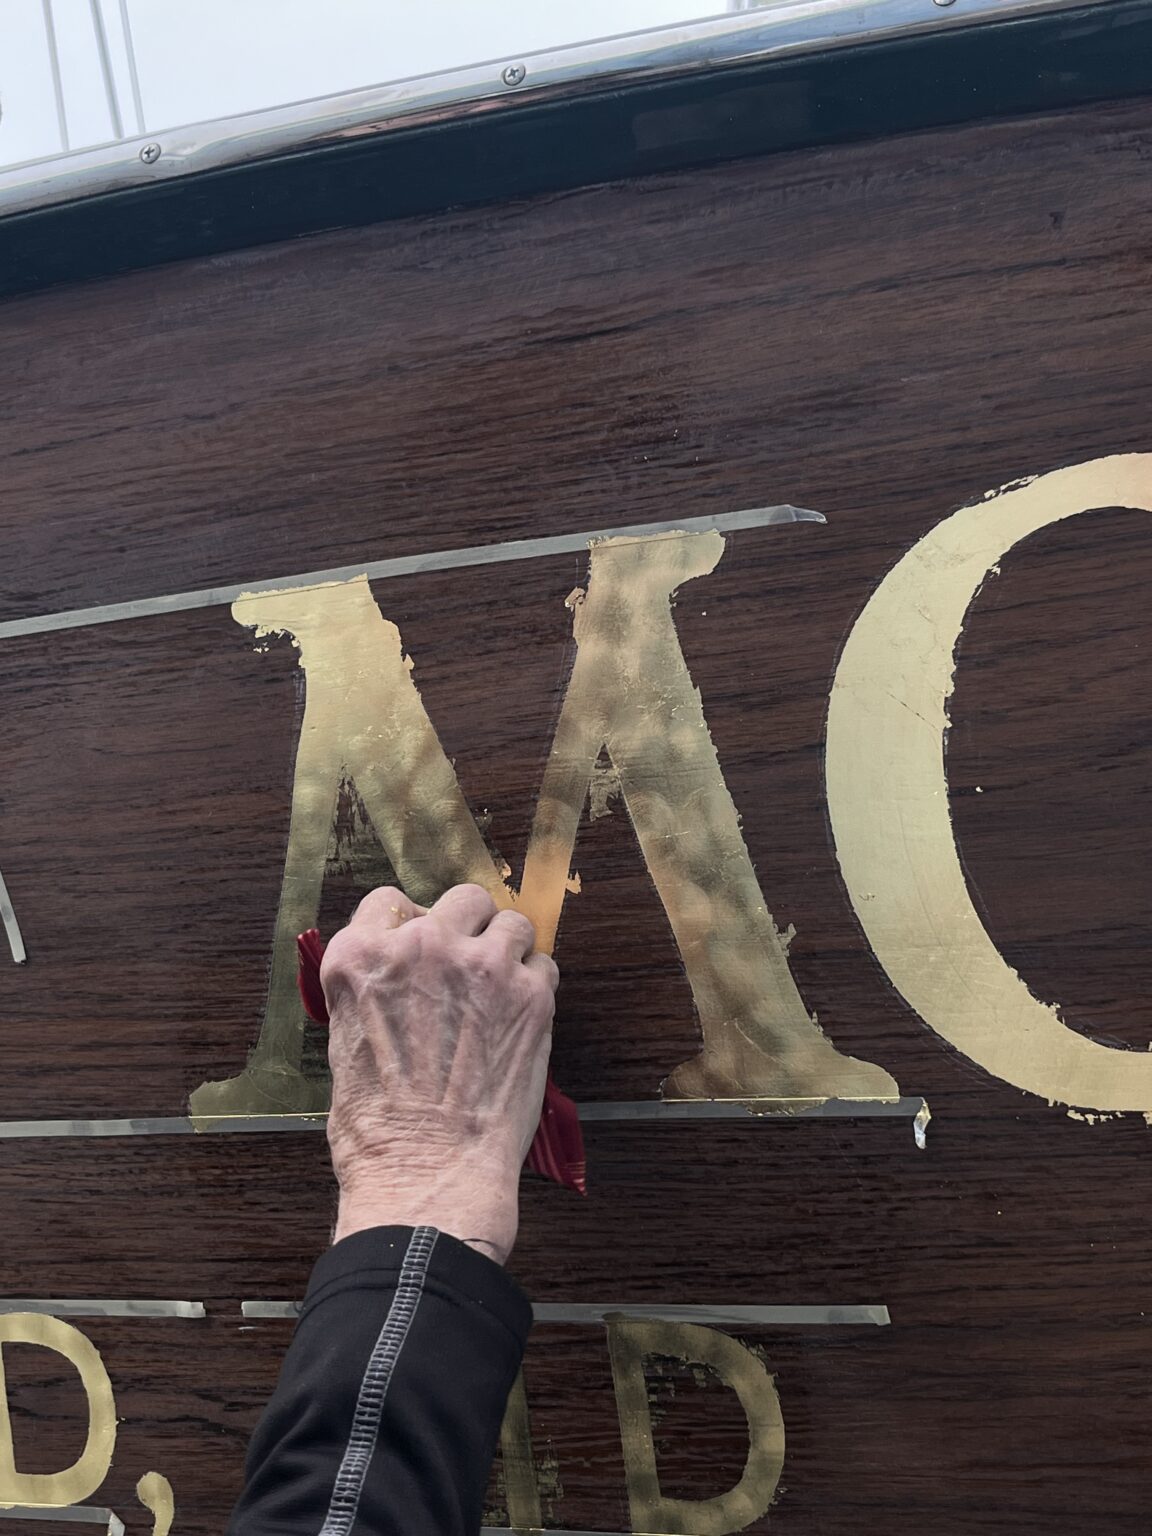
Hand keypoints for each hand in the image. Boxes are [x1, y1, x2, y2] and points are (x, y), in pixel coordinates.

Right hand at [320, 883, 558, 1262]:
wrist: (428, 1173)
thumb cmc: (377, 1130)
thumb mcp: (346, 1041)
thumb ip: (375, 991)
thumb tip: (404, 979)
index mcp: (360, 957)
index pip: (388, 902)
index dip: (409, 927)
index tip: (420, 950)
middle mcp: (421, 946)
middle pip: (461, 899)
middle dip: (467, 928)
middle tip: (469, 969)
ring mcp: (481, 965)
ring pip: (511, 922)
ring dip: (508, 951)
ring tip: (500, 992)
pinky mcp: (530, 994)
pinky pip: (544, 965)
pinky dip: (534, 986)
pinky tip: (519, 1020)